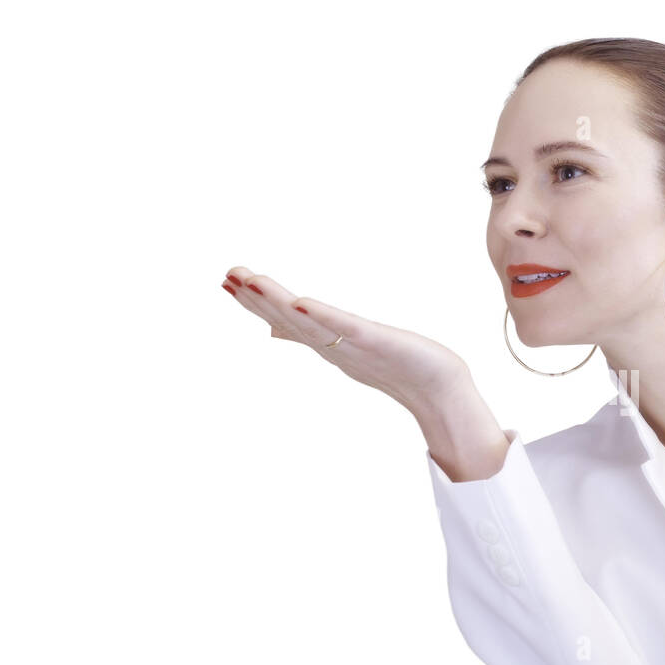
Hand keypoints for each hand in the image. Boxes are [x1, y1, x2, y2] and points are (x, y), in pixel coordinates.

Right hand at [220, 266, 471, 415]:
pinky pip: (343, 328)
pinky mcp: (374, 343)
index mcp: (325, 343)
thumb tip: (276, 331)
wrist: (437, 389)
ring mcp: (350, 346)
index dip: (255, 302)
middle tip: (228, 275)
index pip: (283, 318)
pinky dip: (321, 316)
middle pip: (287, 318)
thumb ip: (313, 335)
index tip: (227, 282)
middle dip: (257, 298)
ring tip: (252, 281)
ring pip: (307, 322)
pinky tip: (300, 303)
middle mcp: (332, 346)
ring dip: (278, 302)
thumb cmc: (397, 367)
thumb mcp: (346, 347)